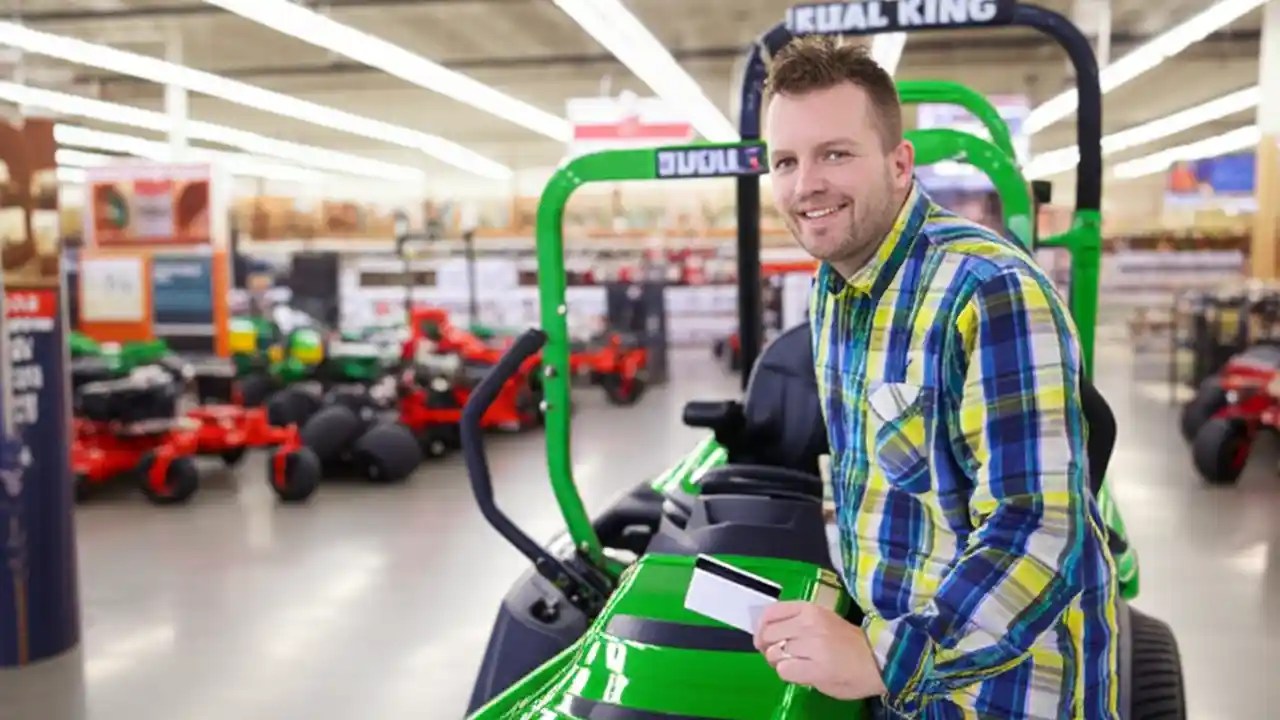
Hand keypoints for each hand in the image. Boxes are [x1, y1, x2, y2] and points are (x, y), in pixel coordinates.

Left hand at [753, 601, 887, 699]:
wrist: (879, 660)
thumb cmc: (850, 643)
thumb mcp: (822, 620)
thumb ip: (797, 623)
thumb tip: (769, 635)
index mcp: (810, 609)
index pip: (770, 613)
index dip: (760, 628)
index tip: (762, 638)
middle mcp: (808, 623)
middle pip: (768, 635)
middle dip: (769, 648)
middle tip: (781, 656)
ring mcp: (812, 645)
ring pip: (774, 654)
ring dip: (779, 663)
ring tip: (795, 665)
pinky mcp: (816, 667)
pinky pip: (784, 671)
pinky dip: (789, 674)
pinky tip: (802, 673)